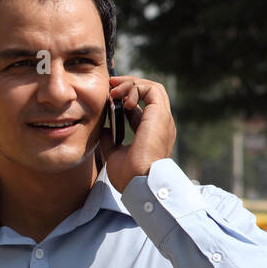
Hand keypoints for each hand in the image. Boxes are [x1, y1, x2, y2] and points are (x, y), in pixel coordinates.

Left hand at [100, 76, 176, 191]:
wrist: (139, 182)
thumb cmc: (129, 176)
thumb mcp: (114, 155)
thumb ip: (110, 141)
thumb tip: (104, 130)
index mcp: (152, 134)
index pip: (141, 109)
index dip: (125, 99)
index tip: (108, 97)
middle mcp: (160, 124)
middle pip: (149, 94)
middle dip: (129, 85)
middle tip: (110, 85)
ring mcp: (162, 119)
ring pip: (152, 88)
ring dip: (131, 84)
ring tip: (114, 91)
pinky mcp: (160, 114)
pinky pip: (152, 90)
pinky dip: (136, 88)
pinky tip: (122, 99)